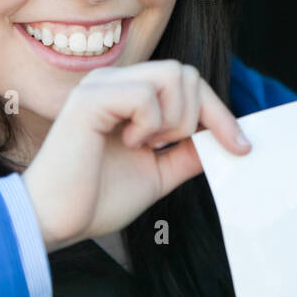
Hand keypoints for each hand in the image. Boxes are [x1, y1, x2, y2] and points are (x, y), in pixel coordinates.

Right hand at [21, 60, 251, 251]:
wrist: (53, 222)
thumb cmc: (94, 200)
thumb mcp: (156, 174)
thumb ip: (186, 154)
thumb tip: (224, 142)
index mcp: (127, 95)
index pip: (188, 84)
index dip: (220, 114)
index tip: (242, 147)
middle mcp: (113, 81)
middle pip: (187, 73)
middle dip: (196, 117)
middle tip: (166, 148)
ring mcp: (100, 85)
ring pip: (173, 76)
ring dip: (174, 120)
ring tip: (145, 145)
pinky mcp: (91, 98)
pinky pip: (146, 95)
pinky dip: (149, 124)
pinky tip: (127, 144)